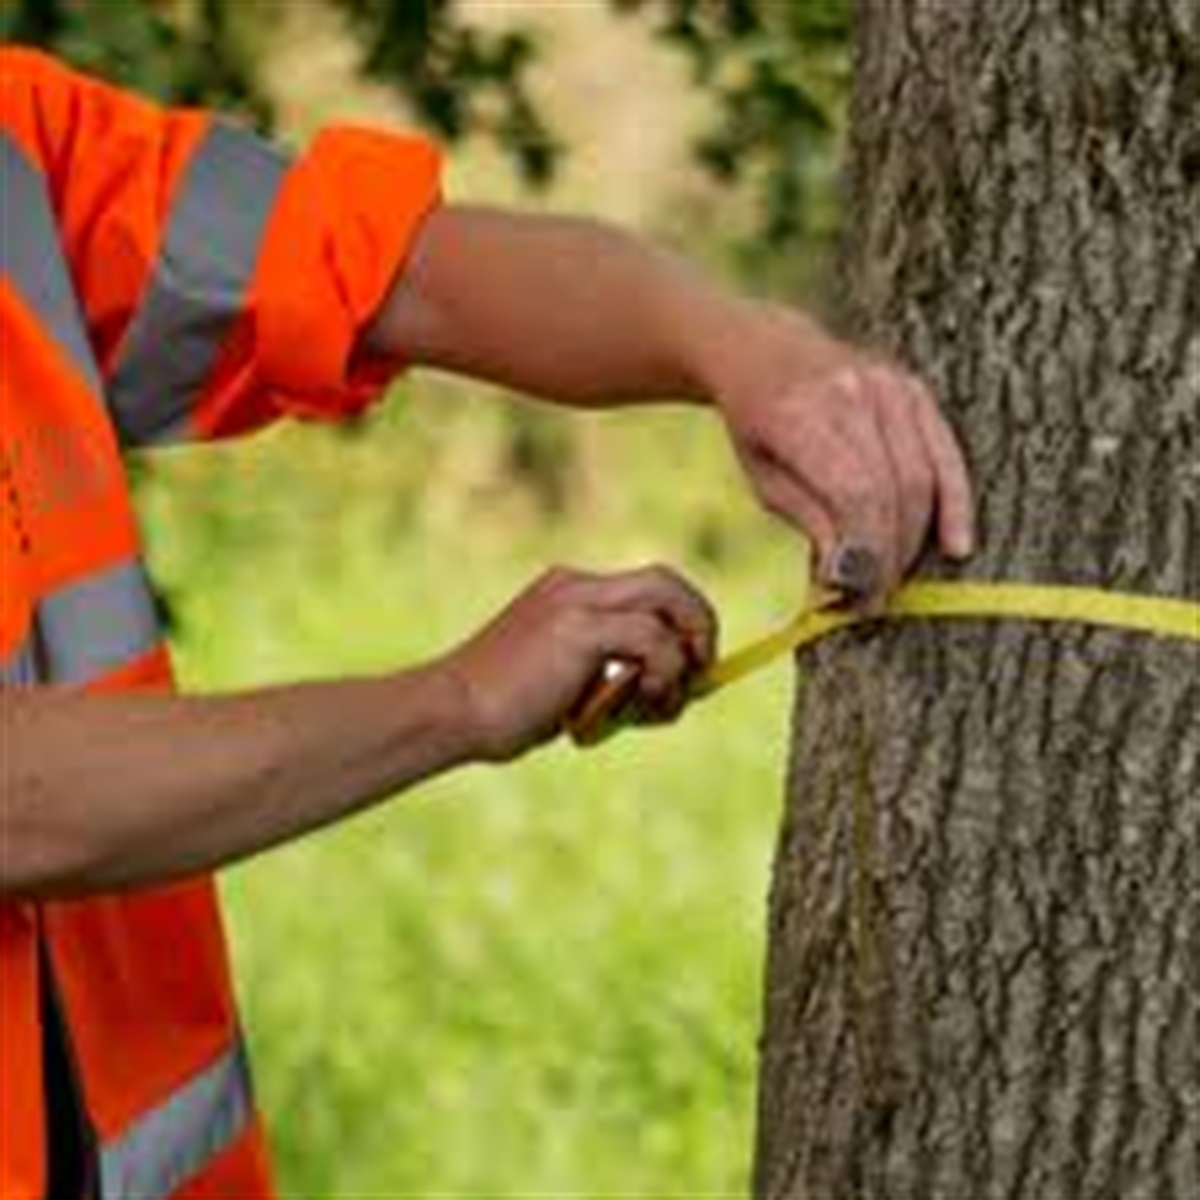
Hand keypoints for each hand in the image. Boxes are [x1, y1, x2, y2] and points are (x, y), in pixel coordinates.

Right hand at [441, 565, 717, 761]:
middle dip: (699, 625)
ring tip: (659, 704)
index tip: (685, 672)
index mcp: (568, 592)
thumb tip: (670, 691)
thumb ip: (610, 676)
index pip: (647, 588)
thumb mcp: (565, 686)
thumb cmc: (501, 713)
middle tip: (699, 675)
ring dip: (682, 659)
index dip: (680, 625)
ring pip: (668, 602)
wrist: (451, 713)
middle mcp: (574, 585)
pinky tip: (641, 705)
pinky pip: (652, 639)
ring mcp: (576, 601)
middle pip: (667, 581)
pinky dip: (664, 673)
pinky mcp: (578, 628)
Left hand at [712, 305, 974, 604]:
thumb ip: (810, 522)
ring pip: (924, 475)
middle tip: (877, 597)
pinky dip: (955, 502)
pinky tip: (956, 544)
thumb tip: (848, 578)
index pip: (855, 492)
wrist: (766, 351)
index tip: (860, 597)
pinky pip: (946, 453)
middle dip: (890, 553)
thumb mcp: (763, 478)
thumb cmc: (760, 425)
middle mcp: (851, 391)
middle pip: (894, 488)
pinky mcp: (914, 389)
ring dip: (917, 537)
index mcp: (800, 413)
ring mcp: (888, 385)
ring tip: (897, 577)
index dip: (867, 551)